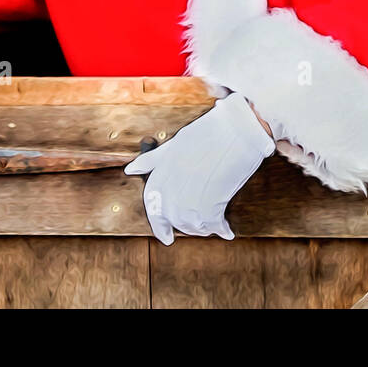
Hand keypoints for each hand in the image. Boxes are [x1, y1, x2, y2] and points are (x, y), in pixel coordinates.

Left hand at [124, 92, 274, 244]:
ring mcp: (189, 199)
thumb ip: (153, 160)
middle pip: (174, 220)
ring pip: (192, 226)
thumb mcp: (176, 144)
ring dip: (203, 228)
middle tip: (202, 226)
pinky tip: (227, 231)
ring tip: (216, 223)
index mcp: (160, 173)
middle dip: (187, 226)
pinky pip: (213, 227)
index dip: (159, 226)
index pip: (152, 207)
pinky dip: (220, 230)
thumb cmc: (209, 132)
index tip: (166, 238)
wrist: (237, 128)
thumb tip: (129, 170)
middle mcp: (170, 189)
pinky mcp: (211, 206)